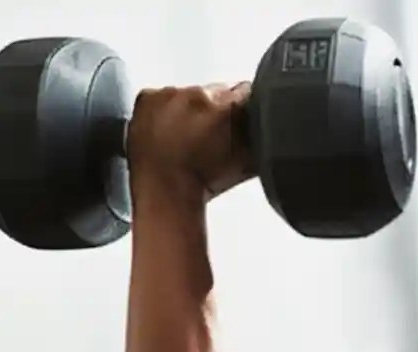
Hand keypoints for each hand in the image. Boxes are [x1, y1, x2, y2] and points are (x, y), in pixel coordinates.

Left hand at [127, 82, 254, 201]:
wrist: (165, 194)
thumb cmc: (205, 184)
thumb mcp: (249, 162)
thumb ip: (261, 137)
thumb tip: (270, 126)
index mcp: (231, 108)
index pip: (246, 92)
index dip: (244, 108)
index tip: (240, 119)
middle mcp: (201, 95)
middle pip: (217, 92)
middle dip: (217, 109)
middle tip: (211, 134)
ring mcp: (172, 94)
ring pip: (189, 93)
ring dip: (190, 109)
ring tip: (187, 137)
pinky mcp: (148, 97)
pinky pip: (162, 96)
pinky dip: (165, 109)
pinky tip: (167, 131)